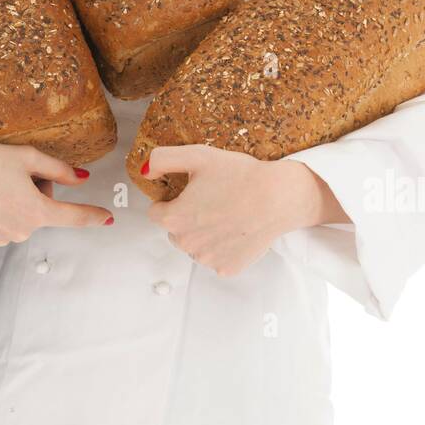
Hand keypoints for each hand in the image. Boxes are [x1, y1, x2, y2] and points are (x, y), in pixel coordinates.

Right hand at [0, 144, 113, 249]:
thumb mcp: (26, 157)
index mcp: (35, 210)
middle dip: (37, 193)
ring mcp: (0, 239)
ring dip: (18, 204)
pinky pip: (3, 227)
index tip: (108, 218)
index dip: (92, 216)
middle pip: (42, 212)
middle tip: (15, 174)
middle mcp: (20, 231)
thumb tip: (82, 179)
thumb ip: (59, 170)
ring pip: (22, 220)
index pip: (72, 217)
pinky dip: (0, 213)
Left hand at [142, 145, 349, 277]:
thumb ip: (162, 159)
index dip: (171, 199)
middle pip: (175, 230)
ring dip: (204, 233)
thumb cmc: (240, 176)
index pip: (156, 212)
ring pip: (195, 245)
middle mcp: (186, 243)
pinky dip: (223, 246)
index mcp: (174, 217)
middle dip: (188, 217)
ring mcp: (207, 259)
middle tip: (213, 199)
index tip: (190, 192)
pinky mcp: (226, 268)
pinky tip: (237, 229)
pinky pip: (216, 257)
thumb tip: (145, 171)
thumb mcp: (197, 155)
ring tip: (227, 213)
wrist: (279, 197)